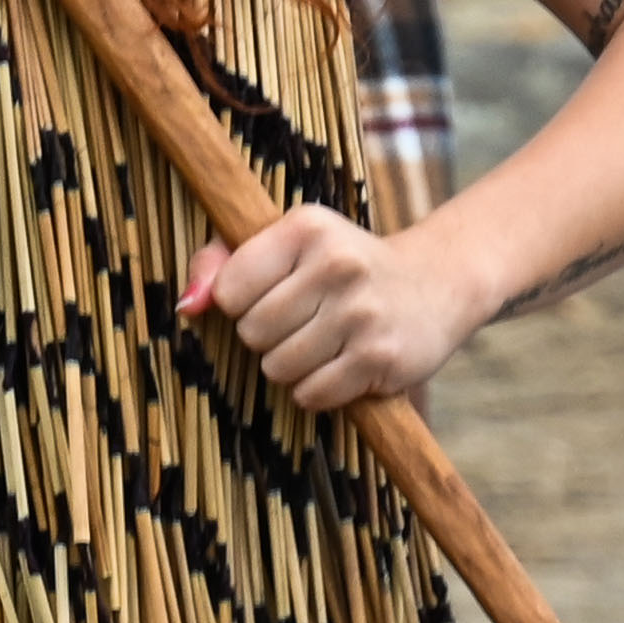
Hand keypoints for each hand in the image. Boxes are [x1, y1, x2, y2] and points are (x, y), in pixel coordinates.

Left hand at [181, 203, 483, 411]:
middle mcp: (337, 265)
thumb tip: (187, 306)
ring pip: (277, 368)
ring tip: (322, 342)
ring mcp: (361, 314)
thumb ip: (223, 263)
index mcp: (307, 227)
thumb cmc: (340, 265)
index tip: (271, 293)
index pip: (230, 289)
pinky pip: (311, 394)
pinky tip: (341, 364)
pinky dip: (317, 389)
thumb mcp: (288, 244)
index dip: (240, 302)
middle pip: (251, 332)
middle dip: (267, 336)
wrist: (436, 284)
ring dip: (290, 366)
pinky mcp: (379, 358)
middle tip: (303, 319)